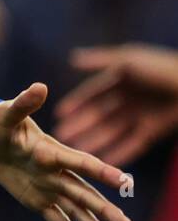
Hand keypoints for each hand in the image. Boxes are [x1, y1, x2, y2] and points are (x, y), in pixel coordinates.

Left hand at [0, 82, 132, 220]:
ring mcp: (48, 188)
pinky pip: (57, 220)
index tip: (123, 181)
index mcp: (51, 151)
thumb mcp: (5, 114)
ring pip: (76, 208)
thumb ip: (23, 104)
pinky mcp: (37, 201)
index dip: (102, 171)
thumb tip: (39, 86)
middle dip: (104, 208)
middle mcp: (56, 171)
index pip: (81, 162)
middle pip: (84, 192)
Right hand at [53, 44, 177, 165]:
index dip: (76, 104)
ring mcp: (141, 116)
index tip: (58, 115)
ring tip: (76, 151)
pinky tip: (103, 161)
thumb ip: (100, 61)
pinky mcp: (155, 130)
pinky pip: (133, 144)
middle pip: (99, 115)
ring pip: (113, 131)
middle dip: (80, 125)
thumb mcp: (128, 59)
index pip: (93, 94)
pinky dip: (119, 152)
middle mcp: (128, 99)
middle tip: (59, 136)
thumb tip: (72, 59)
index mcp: (121, 80)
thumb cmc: (162, 68)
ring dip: (95, 140)